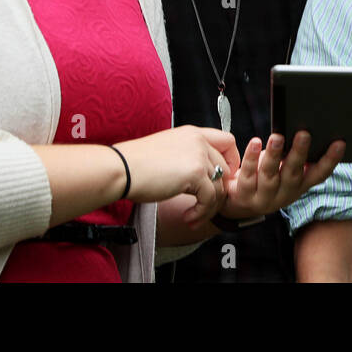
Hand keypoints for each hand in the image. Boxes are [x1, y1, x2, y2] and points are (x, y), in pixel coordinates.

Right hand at [117, 125, 239, 225]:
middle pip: (227, 167)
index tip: (221, 179)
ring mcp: (199, 155)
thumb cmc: (136, 164)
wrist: (121, 168)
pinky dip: (202, 212)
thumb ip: (189, 156)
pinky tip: (189, 218)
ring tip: (194, 217)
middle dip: (219, 191)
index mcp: (193, 133)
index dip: (231, 161)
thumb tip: (203, 176)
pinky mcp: (196, 172)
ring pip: (220, 186)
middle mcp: (199, 140)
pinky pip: (210, 198)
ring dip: (209, 207)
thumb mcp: (168, 152)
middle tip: (204, 208)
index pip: (228, 141)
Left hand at [219, 132, 345, 219]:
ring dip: (275, 155)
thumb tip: (305, 131)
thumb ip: (295, 157)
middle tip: (304, 134)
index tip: (340, 143)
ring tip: (277, 137)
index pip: (319, 174)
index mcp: (300, 186)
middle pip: (294, 174)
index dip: (331, 160)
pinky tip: (255, 143)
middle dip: (299, 153)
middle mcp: (285, 194)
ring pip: (270, 175)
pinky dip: (252, 158)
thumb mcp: (285, 169)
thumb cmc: (268, 176)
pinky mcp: (245, 195)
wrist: (240, 202)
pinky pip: (249, 175)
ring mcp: (265, 197)